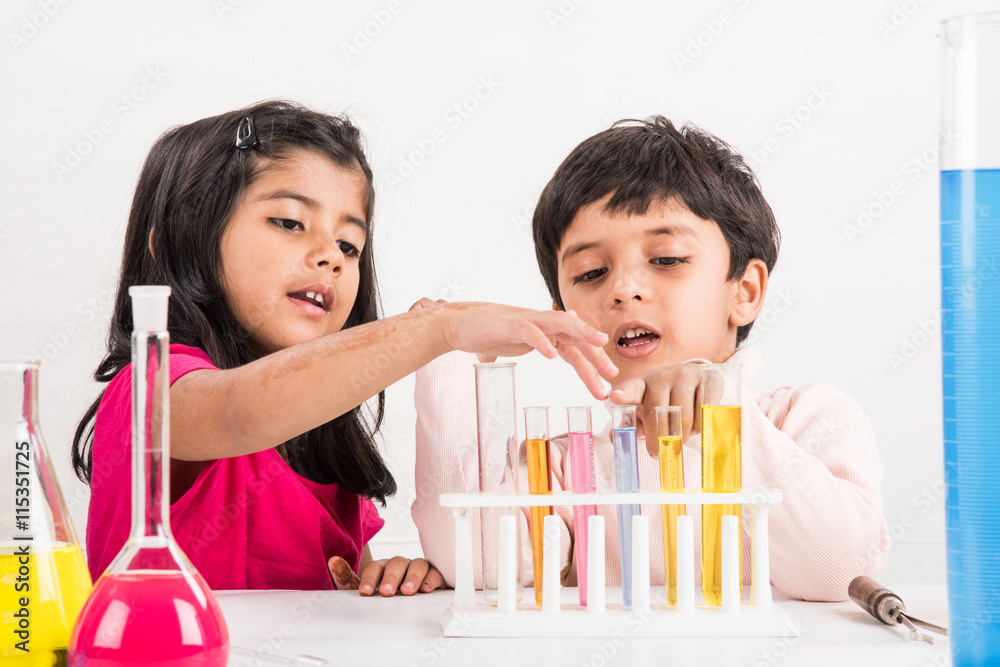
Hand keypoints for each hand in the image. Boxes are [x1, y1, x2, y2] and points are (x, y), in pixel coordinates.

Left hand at [328, 555, 444, 595]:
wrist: (405, 603)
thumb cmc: (383, 593)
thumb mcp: (363, 588)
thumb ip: (346, 577)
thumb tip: (333, 560)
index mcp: (382, 567)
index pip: (375, 567)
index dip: (370, 578)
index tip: (365, 592)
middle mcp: (400, 565)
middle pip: (397, 563)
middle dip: (392, 577)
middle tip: (387, 592)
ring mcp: (417, 570)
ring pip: (418, 564)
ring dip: (413, 577)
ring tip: (408, 591)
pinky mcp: (434, 577)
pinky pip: (435, 573)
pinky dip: (432, 579)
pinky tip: (426, 589)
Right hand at [409, 298, 618, 398]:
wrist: (460, 324)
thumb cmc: (490, 333)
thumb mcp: (522, 340)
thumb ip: (541, 341)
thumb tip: (557, 346)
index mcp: (547, 332)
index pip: (576, 348)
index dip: (593, 364)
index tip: (607, 385)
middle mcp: (542, 323)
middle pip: (576, 336)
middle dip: (596, 354)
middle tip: (613, 374)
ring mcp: (527, 322)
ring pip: (560, 324)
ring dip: (581, 333)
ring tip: (598, 344)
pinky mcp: (509, 324)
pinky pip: (529, 330)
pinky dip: (541, 340)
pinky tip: (551, 354)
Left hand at [608, 363, 703, 456]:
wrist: (698, 379)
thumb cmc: (666, 399)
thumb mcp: (647, 408)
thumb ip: (632, 423)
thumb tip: (614, 438)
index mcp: (643, 384)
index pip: (632, 388)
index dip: (624, 393)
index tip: (615, 397)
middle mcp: (662, 377)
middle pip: (657, 412)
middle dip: (657, 438)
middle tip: (657, 453)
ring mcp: (685, 376)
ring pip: (683, 416)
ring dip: (682, 435)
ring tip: (680, 437)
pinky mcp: (707, 380)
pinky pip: (704, 412)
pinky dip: (699, 426)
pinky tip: (696, 425)